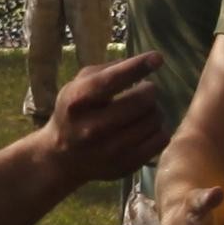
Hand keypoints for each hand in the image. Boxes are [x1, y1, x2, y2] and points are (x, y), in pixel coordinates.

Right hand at [39, 54, 170, 180]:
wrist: (61, 157)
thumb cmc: (74, 112)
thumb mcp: (79, 84)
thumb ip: (109, 70)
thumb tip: (150, 61)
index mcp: (77, 101)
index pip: (111, 80)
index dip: (137, 67)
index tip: (157, 58)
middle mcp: (92, 128)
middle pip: (141, 101)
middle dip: (149, 91)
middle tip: (145, 92)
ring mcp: (109, 150)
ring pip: (155, 119)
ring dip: (154, 110)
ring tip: (143, 111)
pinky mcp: (125, 166)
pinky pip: (161, 139)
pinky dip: (159, 129)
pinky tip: (146, 128)